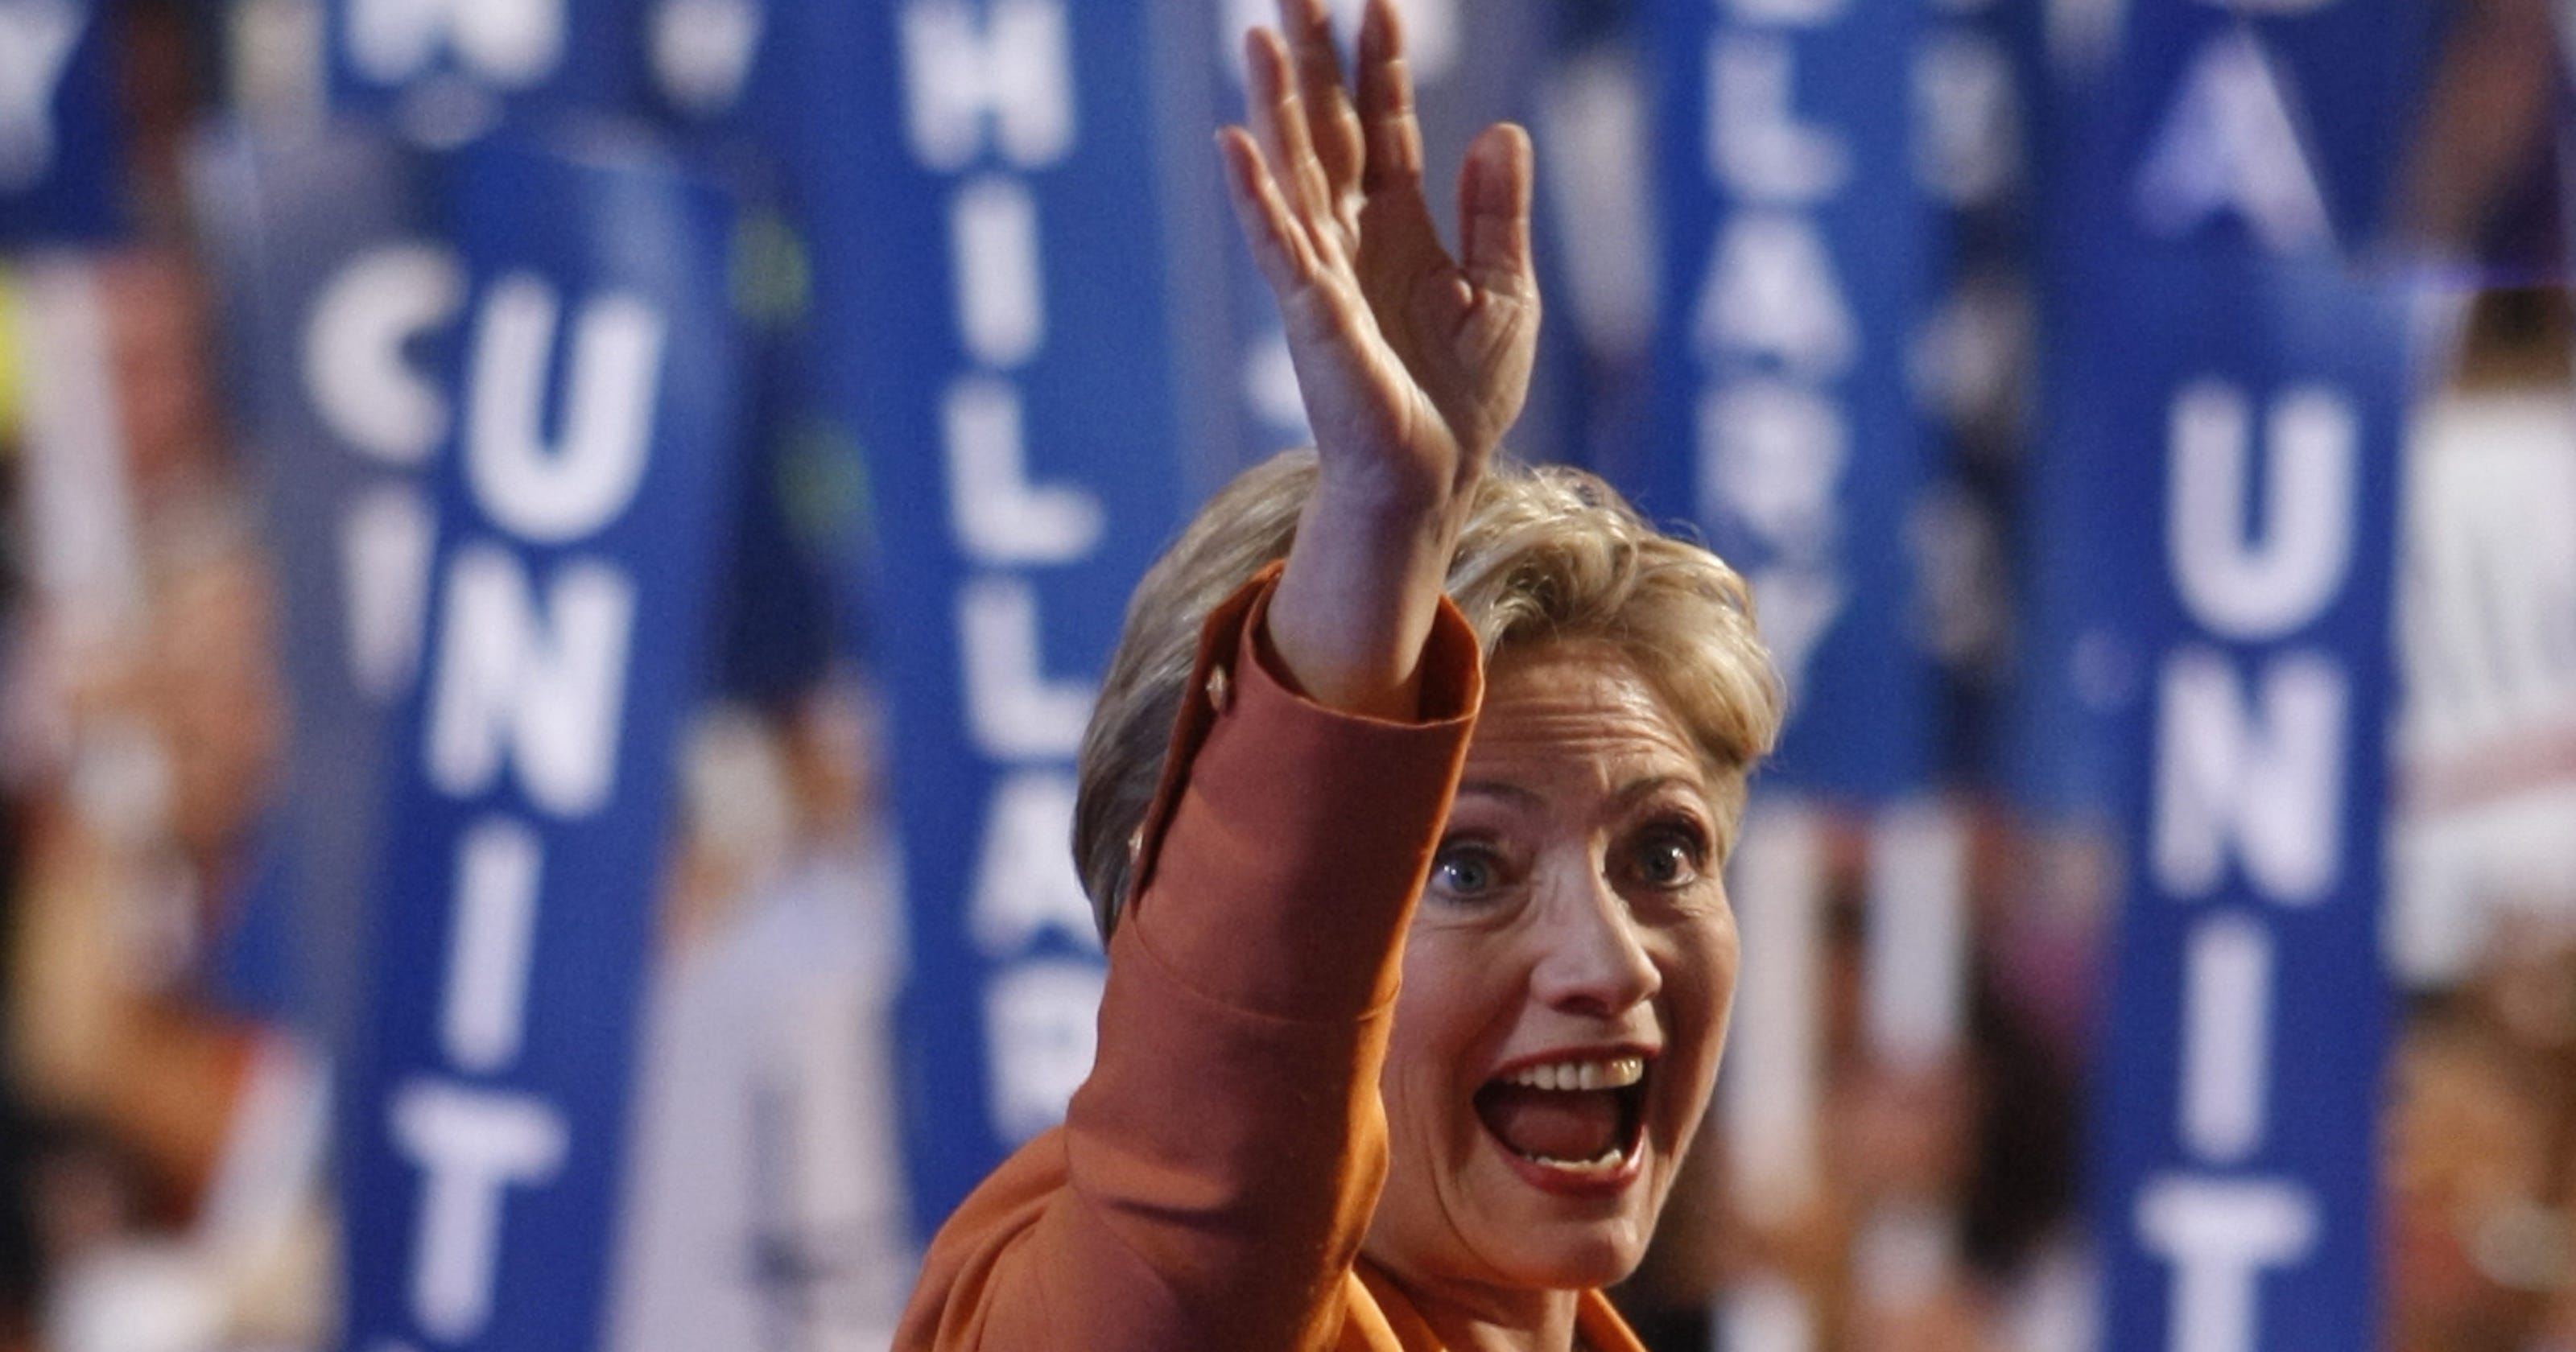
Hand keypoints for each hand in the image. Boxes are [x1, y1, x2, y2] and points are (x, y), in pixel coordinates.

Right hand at [1220, 0, 1538, 715]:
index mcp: (1399, 229)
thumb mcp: (1505, 290)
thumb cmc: (1464, 397)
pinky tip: (1234, 141)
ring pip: (1294, 170)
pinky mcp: (1312, 313)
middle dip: (1311, 61)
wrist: (1437, 478)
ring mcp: (1324, 272)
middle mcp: (1352, 239)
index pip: (1385, 128)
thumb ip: (1498, 212)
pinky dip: (1256, 193)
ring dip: (1275, 104)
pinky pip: (1278, 242)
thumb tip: (1499, 129)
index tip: (1381, 3)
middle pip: (1327, 129)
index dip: (1382, 68)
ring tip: (1258, 35)